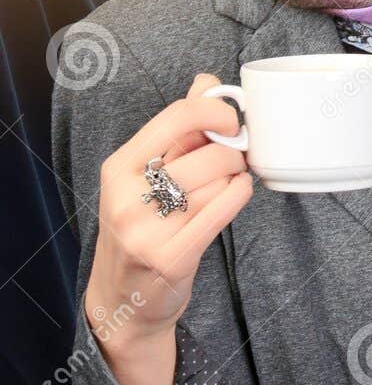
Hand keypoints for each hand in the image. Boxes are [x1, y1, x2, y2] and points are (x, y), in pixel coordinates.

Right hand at [84, 71, 253, 353]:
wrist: (124, 302)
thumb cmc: (142, 230)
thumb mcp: (144, 178)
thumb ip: (176, 132)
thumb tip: (207, 83)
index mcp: (119, 168)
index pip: (176, 117)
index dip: (215, 111)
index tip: (231, 120)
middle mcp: (128, 196)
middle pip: (207, 152)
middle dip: (233, 153)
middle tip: (234, 161)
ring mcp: (147, 230)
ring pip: (218, 181)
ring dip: (234, 179)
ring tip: (226, 186)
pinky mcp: (172, 257)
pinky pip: (223, 209)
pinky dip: (239, 195)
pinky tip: (237, 193)